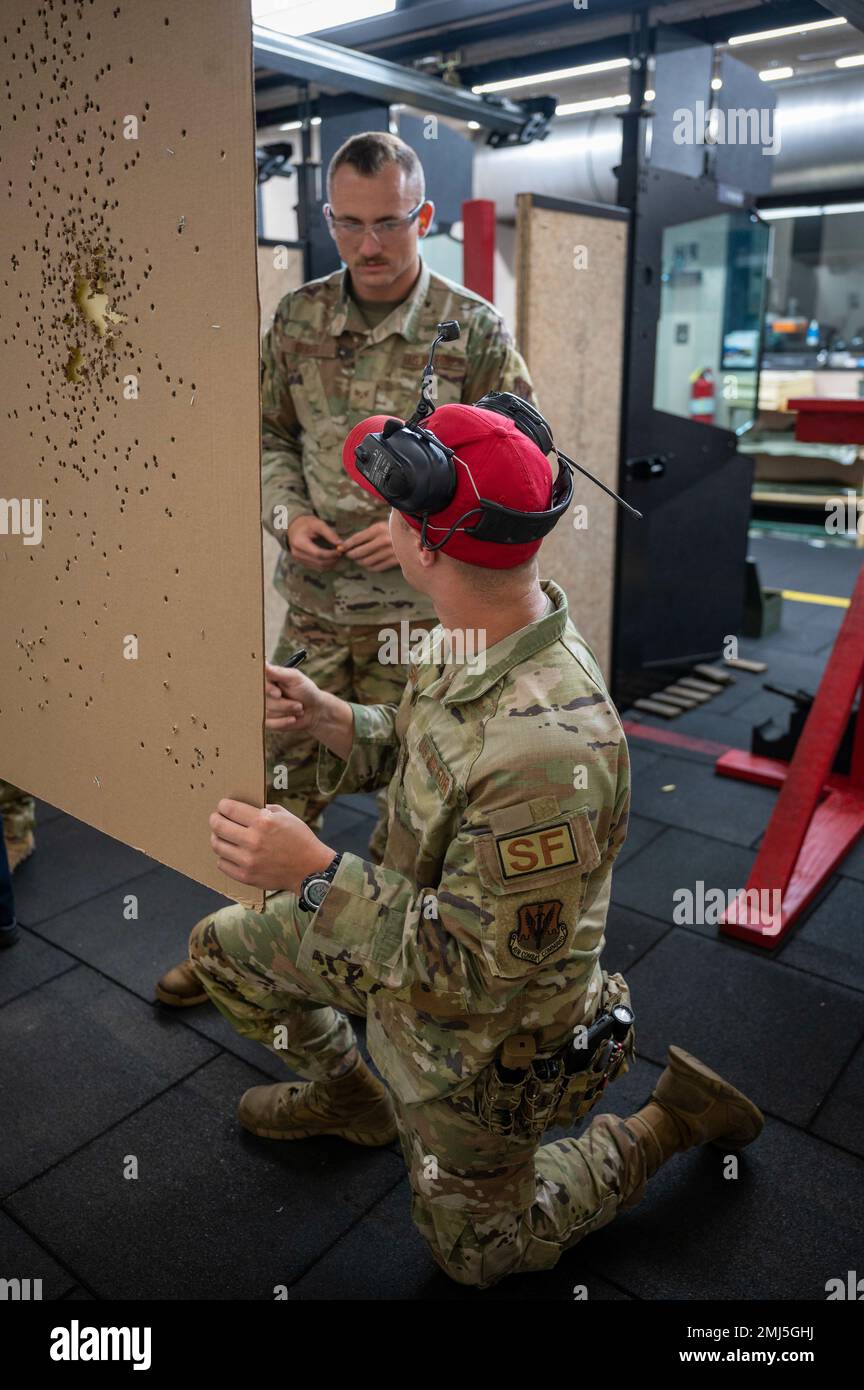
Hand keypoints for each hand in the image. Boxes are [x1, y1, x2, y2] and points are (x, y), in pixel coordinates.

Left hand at [209, 798, 335, 892]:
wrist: (310, 870)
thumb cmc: (300, 840)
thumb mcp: (286, 816)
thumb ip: (264, 809)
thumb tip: (244, 806)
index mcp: (263, 822)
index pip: (229, 809)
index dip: (222, 805)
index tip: (222, 806)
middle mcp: (253, 840)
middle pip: (218, 826)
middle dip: (215, 819)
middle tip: (216, 819)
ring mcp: (248, 860)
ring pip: (217, 846)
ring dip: (217, 838)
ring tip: (221, 836)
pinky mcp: (246, 876)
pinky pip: (222, 864)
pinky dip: (223, 857)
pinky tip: (230, 852)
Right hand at [264, 661, 324, 733]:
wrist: (315, 710)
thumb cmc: (305, 690)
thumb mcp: (294, 678)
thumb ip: (277, 672)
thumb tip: (263, 663)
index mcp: (267, 679)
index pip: (256, 681)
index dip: (266, 689)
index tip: (278, 693)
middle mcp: (262, 692)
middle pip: (262, 699)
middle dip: (282, 703)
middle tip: (298, 704)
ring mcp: (263, 706)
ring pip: (267, 711)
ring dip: (286, 711)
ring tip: (299, 708)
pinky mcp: (266, 720)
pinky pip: (269, 723)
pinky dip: (283, 721)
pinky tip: (293, 718)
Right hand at [286, 515, 343, 570]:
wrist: (294, 527)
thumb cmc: (306, 524)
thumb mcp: (318, 524)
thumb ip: (330, 534)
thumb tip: (341, 544)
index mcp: (299, 543)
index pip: (318, 554)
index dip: (331, 554)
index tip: (340, 550)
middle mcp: (297, 553)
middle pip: (319, 562)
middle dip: (332, 560)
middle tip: (341, 554)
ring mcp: (298, 559)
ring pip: (318, 567)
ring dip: (330, 564)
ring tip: (337, 556)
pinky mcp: (302, 563)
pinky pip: (316, 567)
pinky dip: (326, 565)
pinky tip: (331, 558)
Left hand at [340, 520, 399, 571]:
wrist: (416, 534)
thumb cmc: (395, 529)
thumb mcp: (382, 525)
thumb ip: (368, 533)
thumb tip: (350, 543)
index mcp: (379, 528)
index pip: (357, 539)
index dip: (347, 545)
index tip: (341, 547)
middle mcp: (383, 540)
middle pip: (360, 552)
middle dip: (351, 555)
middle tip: (348, 554)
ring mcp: (390, 551)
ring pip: (367, 562)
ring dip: (359, 562)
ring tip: (358, 560)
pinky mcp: (395, 560)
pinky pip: (377, 567)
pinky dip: (369, 567)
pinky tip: (368, 564)